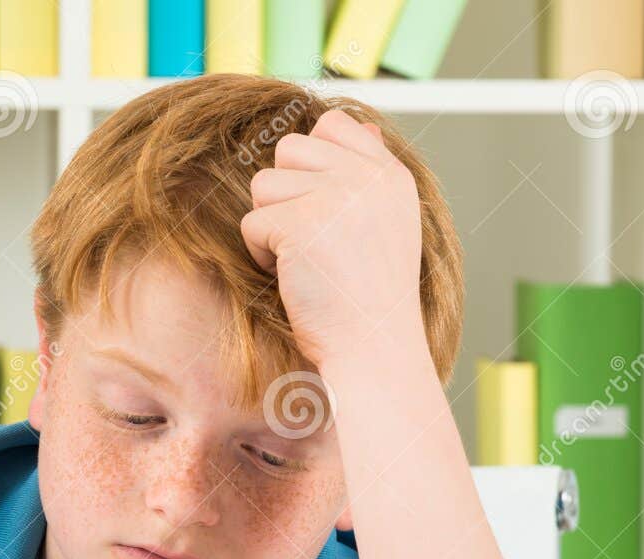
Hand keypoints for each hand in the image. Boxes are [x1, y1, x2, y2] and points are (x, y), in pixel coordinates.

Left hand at [241, 108, 427, 374]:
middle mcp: (367, 177)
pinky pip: (252, 222)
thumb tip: (358, 125)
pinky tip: (293, 278)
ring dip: (270, 225)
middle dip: (285, 195)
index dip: (311, 162)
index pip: (334, 124)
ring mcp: (336, 197)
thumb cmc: (371, 298)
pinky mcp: (301, 224)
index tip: (320, 210)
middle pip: (289, 148)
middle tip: (308, 240)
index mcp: (390, 175)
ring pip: (264, 183)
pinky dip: (261, 255)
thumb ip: (368, 173)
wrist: (373, 349)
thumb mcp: (388, 223)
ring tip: (302, 261)